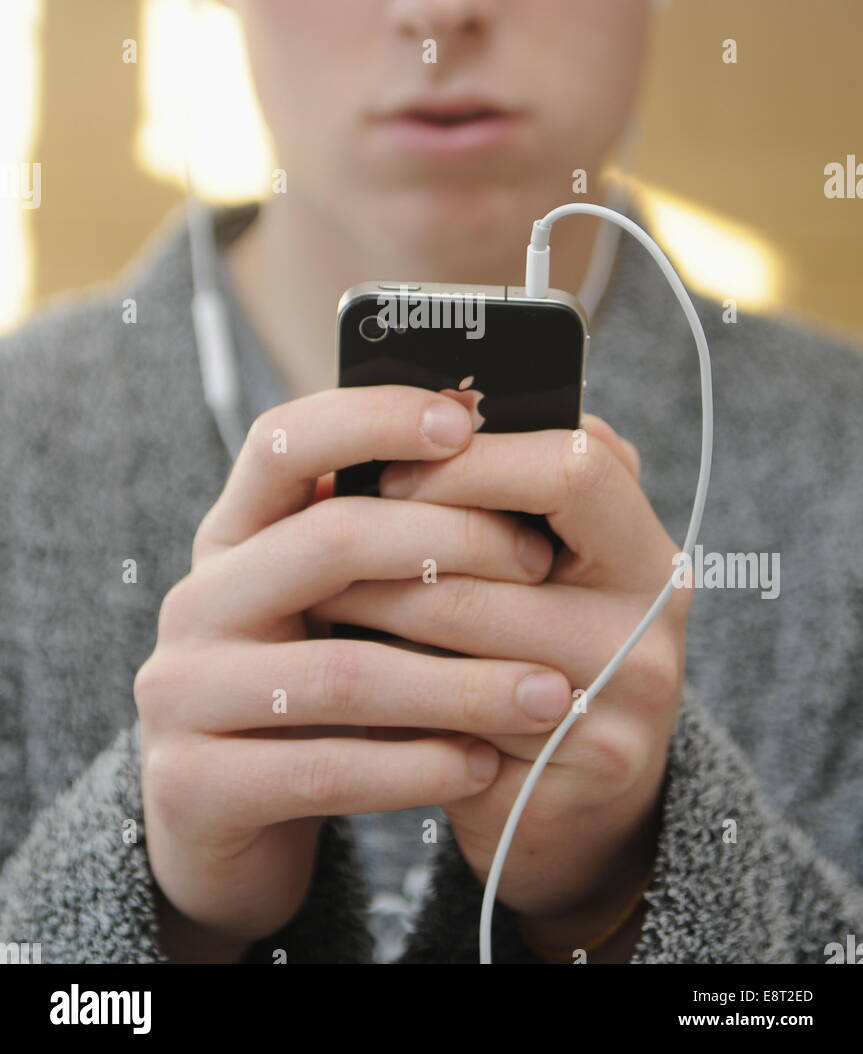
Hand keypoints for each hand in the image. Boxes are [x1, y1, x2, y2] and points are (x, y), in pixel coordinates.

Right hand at [134, 385, 564, 957]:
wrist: (219, 822)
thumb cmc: (309, 689)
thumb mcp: (334, 603)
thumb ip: (388, 540)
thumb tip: (505, 449)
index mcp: (231, 534)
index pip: (285, 440)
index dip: (373, 418)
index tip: (466, 422)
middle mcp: (198, 600)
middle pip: (329, 541)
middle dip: (450, 544)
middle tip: (542, 565)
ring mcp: (183, 694)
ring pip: (343, 673)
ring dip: (460, 683)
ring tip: (547, 692)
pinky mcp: (194, 786)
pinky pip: (327, 769)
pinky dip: (416, 768)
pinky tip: (482, 767)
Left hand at [311, 414, 686, 941]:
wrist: (576, 803)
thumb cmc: (538, 647)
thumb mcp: (551, 564)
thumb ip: (512, 491)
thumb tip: (420, 408)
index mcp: (643, 546)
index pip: (572, 466)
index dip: (474, 461)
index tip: (393, 472)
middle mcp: (650, 621)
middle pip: (503, 554)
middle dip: (394, 544)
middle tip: (319, 542)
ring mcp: (621, 705)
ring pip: (460, 634)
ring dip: (369, 612)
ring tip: (315, 595)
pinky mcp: (566, 778)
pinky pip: (450, 717)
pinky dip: (387, 692)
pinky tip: (346, 678)